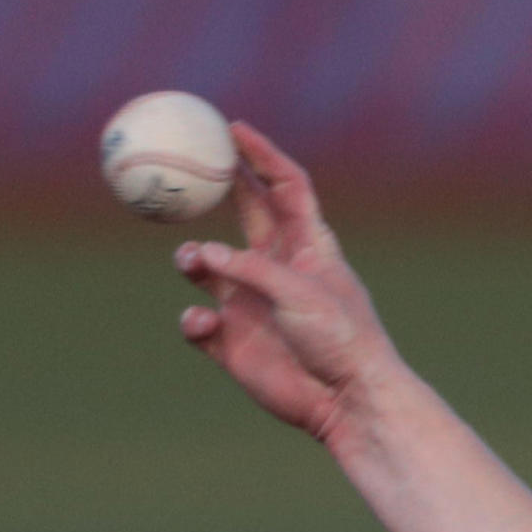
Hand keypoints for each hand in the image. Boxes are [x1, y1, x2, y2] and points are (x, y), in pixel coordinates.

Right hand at [173, 125, 394, 442]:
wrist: (345, 403)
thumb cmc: (339, 340)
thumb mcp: (300, 292)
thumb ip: (250, 269)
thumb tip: (201, 253)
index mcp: (308, 246)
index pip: (285, 186)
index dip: (261, 155)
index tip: (232, 128)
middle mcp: (278, 269)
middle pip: (245, 214)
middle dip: (217, 188)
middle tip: (185, 165)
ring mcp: (254, 305)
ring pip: (207, 266)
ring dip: (191, 258)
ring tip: (190, 261)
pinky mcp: (234, 343)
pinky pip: (198, 321)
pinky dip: (193, 319)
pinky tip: (202, 323)